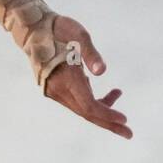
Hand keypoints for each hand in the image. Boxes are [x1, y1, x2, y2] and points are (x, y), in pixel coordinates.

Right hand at [41, 15, 131, 138]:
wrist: (33, 30)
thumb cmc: (59, 29)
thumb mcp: (78, 35)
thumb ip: (91, 54)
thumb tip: (102, 72)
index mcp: (66, 79)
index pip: (89, 106)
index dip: (107, 114)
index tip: (125, 120)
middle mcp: (58, 90)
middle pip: (87, 113)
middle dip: (109, 123)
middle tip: (129, 133)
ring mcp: (55, 92)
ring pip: (82, 108)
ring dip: (102, 108)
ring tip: (118, 94)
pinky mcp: (55, 89)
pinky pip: (77, 102)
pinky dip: (92, 100)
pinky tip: (106, 92)